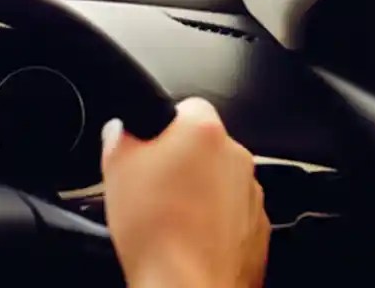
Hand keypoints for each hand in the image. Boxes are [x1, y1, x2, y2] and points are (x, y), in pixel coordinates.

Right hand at [101, 97, 268, 287]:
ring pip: (220, 181)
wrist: (185, 287)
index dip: (164, 127)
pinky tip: (188, 240)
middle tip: (154, 186)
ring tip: (169, 218)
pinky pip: (232, 215)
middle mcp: (237, 157)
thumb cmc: (155, 231)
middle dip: (183, 162)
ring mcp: (252, 195)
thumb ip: (120, 135)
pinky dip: (215, 223)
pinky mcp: (258, 230)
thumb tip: (122, 131)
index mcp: (204, 131)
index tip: (150, 148)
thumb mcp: (116, 168)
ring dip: (200, 193)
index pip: (187, 106)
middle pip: (205, 146)